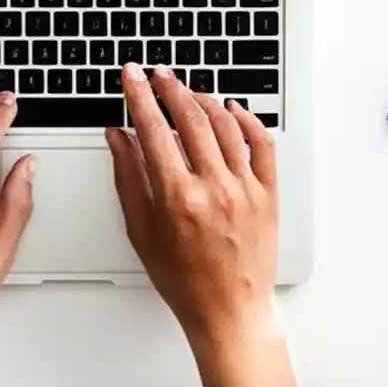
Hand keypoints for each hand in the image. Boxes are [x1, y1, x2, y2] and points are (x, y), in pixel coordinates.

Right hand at [107, 63, 312, 386]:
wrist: (229, 312)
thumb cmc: (184, 281)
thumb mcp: (142, 231)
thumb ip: (129, 178)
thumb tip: (119, 137)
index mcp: (178, 198)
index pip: (154, 130)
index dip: (139, 96)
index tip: (132, 77)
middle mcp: (214, 188)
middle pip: (191, 118)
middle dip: (170, 89)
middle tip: (158, 74)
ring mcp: (245, 189)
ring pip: (226, 125)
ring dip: (204, 100)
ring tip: (188, 91)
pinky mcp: (268, 194)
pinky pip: (262, 144)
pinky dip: (247, 120)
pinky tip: (233, 109)